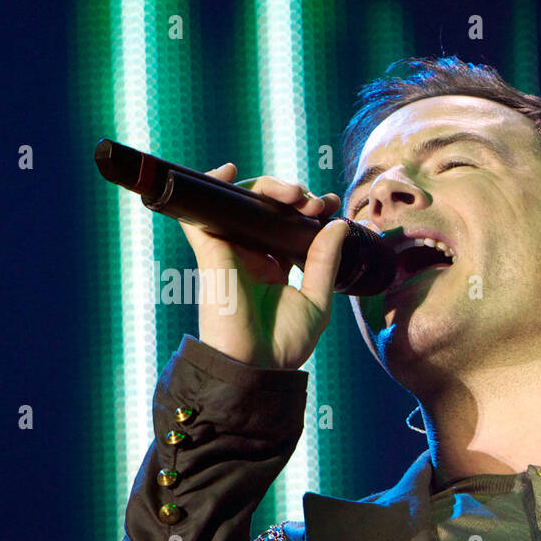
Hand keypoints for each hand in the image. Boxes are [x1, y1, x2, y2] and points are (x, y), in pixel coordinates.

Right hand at [180, 164, 348, 369]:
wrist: (257, 368)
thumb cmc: (284, 344)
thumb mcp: (318, 301)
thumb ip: (326, 262)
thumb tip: (338, 225)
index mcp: (276, 266)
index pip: (290, 225)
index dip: (310, 209)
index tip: (332, 204)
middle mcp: (252, 255)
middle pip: (267, 210)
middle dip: (293, 195)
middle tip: (314, 201)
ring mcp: (231, 252)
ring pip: (242, 205)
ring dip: (267, 189)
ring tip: (293, 193)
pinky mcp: (211, 253)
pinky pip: (201, 213)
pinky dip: (210, 189)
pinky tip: (226, 173)